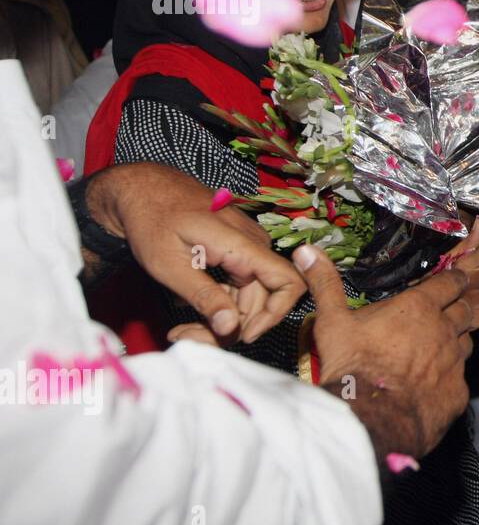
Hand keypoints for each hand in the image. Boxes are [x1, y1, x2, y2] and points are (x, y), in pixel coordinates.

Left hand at [86, 163, 305, 342]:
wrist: (142, 188)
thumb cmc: (151, 220)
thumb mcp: (169, 265)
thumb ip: (204, 296)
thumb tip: (232, 329)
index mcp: (243, 245)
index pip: (289, 282)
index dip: (275, 314)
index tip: (243, 334)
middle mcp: (253, 245)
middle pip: (263, 299)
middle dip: (231, 326)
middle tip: (188, 337)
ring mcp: (246, 247)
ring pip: (248, 296)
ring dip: (220, 318)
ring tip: (181, 330)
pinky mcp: (237, 250)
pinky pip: (238, 285)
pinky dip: (217, 303)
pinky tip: (187, 308)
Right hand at [297, 244, 473, 458]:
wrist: (369, 419)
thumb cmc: (351, 366)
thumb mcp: (332, 321)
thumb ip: (325, 284)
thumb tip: (306, 251)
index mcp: (419, 308)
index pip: (450, 282)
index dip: (453, 280)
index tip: (454, 279)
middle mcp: (444, 331)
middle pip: (465, 311)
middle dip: (458, 309)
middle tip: (446, 314)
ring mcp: (454, 363)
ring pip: (466, 345)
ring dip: (455, 344)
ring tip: (437, 351)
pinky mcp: (458, 393)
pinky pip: (460, 381)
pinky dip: (449, 380)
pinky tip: (433, 388)